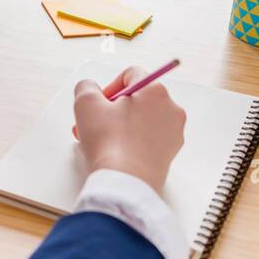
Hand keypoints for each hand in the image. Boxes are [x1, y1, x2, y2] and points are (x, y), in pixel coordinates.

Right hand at [72, 66, 186, 191]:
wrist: (126, 182)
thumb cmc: (110, 143)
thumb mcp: (86, 103)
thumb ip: (86, 86)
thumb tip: (91, 89)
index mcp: (155, 91)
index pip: (131, 75)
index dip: (109, 87)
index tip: (98, 103)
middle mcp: (170, 109)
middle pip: (137, 99)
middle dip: (112, 109)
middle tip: (95, 123)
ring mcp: (173, 133)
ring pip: (141, 120)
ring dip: (119, 125)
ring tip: (99, 140)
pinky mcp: (169, 153)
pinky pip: (147, 139)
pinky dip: (131, 141)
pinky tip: (114, 152)